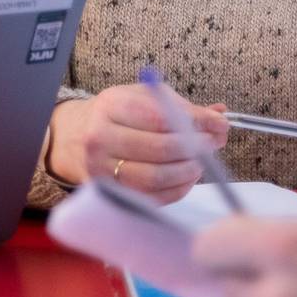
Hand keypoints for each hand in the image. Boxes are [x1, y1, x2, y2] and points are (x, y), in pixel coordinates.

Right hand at [46, 86, 227, 202]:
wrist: (77, 137)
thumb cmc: (119, 115)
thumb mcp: (144, 98)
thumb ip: (182, 107)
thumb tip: (220, 118)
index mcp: (111, 106)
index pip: (159, 116)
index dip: (194, 122)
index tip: (218, 124)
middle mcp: (100, 137)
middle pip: (158, 148)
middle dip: (194, 148)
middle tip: (212, 144)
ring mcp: (100, 169)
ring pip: (153, 177)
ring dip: (186, 171)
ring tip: (199, 162)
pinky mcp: (108, 192)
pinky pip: (149, 198)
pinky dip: (176, 190)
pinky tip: (186, 178)